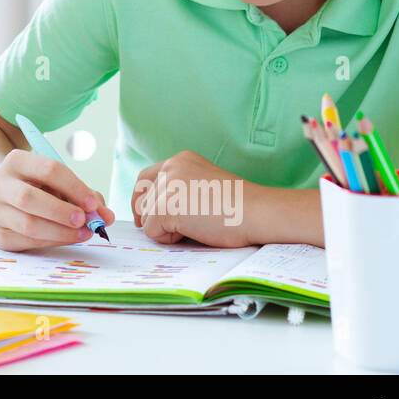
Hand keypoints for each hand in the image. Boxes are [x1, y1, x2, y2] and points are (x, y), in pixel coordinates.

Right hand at [0, 148, 114, 251]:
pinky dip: (52, 241)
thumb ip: (84, 195)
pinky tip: (67, 238)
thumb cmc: (38, 186)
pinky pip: (27, 241)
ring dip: (60, 232)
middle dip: (61, 212)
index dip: (74, 187)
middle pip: (29, 198)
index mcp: (16, 161)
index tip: (92, 204)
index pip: (48, 170)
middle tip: (84, 221)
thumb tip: (106, 217)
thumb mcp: (57, 182)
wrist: (3, 197)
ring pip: (28, 224)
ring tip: (83, 234)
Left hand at [132, 150, 255, 246]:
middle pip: (142, 200)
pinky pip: (152, 231)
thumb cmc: (238, 207)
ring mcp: (166, 186)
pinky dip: (168, 238)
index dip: (141, 199)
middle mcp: (170, 168)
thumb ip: (179, 189)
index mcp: (180, 160)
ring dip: (165, 229)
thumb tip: (150, 212)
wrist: (257, 213)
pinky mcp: (165, 207)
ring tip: (196, 226)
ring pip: (146, 217)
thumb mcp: (203, 186)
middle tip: (179, 228)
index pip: (145, 178)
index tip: (144, 216)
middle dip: (154, 218)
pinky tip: (192, 232)